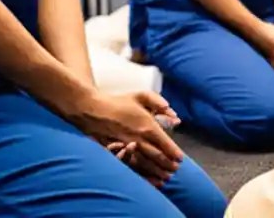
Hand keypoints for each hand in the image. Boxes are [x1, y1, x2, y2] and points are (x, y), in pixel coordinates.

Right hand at [63, 91, 182, 184]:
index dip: (174, 153)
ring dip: (157, 172)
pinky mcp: (117, 154)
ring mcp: (127, 148)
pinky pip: (132, 167)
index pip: (165, 144)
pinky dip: (141, 174)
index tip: (180, 158)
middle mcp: (139, 139)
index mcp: (147, 125)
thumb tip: (174, 115)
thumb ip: (159, 103)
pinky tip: (146, 178)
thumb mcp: (141, 96)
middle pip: (158, 156)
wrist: (93, 109)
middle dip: (168, 165)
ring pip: (146, 164)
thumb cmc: (118, 103)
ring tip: (165, 178)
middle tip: (175, 170)